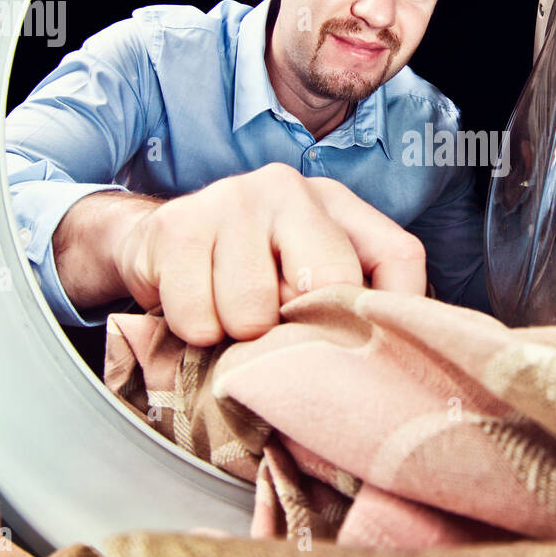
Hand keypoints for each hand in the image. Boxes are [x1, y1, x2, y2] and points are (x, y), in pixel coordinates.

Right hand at [109, 164, 426, 345]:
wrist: (157, 249)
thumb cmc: (248, 277)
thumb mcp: (307, 282)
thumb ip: (351, 306)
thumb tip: (392, 368)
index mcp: (337, 203)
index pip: (398, 257)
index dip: (389, 316)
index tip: (370, 357)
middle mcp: (290, 188)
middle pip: (330, 281)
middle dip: (305, 330)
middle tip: (280, 335)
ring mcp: (233, 198)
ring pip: (256, 311)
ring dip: (242, 339)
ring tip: (232, 321)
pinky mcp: (180, 225)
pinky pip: (200, 318)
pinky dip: (198, 335)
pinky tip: (199, 311)